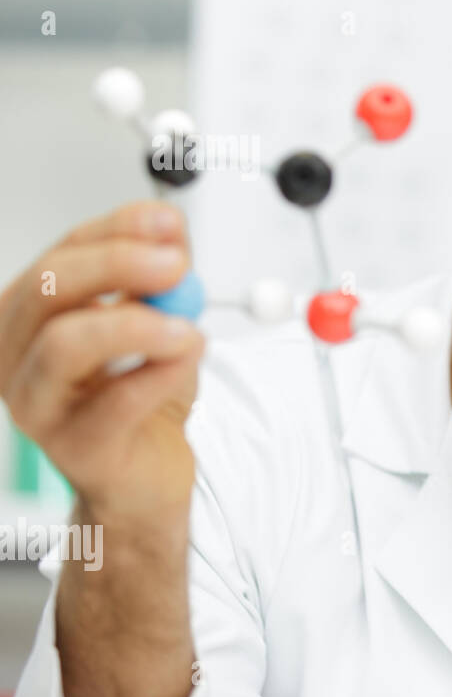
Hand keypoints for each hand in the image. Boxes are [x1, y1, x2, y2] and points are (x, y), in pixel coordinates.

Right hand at [0, 201, 204, 522]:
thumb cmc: (142, 397)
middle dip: (117, 266)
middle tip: (176, 265)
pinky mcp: (74, 448)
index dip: (115, 231)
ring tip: (187, 329)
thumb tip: (169, 227)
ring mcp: (37, 403)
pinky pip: (112, 403)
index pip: (62, 254)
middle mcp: (19, 354)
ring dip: (135, 325)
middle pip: (49, 290)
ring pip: (65, 345)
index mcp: (33, 314)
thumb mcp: (159, 323)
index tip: (167, 222)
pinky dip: (158, 374)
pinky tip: (186, 361)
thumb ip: (163, 277)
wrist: (148, 473)